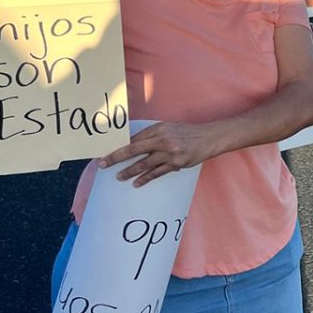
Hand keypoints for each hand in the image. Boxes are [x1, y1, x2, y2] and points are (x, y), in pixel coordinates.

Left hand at [98, 121, 219, 186]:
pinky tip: (136, 183)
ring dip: (129, 171)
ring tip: (119, 177)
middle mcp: (163, 140)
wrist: (209, 138)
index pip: (135, 139)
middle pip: (134, 150)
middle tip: (103, 164)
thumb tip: (133, 144)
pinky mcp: (176, 164)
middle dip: (117, 157)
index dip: (120, 146)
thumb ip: (152, 135)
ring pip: (144, 164)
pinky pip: (157, 173)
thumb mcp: (169, 128)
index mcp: (159, 129)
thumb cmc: (187, 132)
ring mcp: (169, 153)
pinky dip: (145, 178)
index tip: (108, 152)